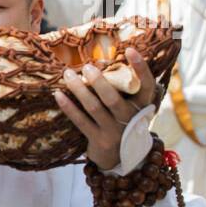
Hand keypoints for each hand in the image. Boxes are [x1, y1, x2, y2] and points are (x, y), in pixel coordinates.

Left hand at [54, 47, 156, 170]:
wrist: (119, 156)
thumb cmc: (123, 120)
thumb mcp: (131, 106)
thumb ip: (125, 88)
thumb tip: (104, 59)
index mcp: (142, 105)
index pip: (147, 85)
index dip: (140, 68)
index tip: (130, 49)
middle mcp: (130, 118)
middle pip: (113, 98)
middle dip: (98, 81)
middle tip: (86, 66)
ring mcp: (114, 131)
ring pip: (94, 108)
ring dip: (79, 90)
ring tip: (68, 74)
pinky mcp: (98, 140)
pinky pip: (80, 121)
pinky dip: (68, 107)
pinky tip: (58, 94)